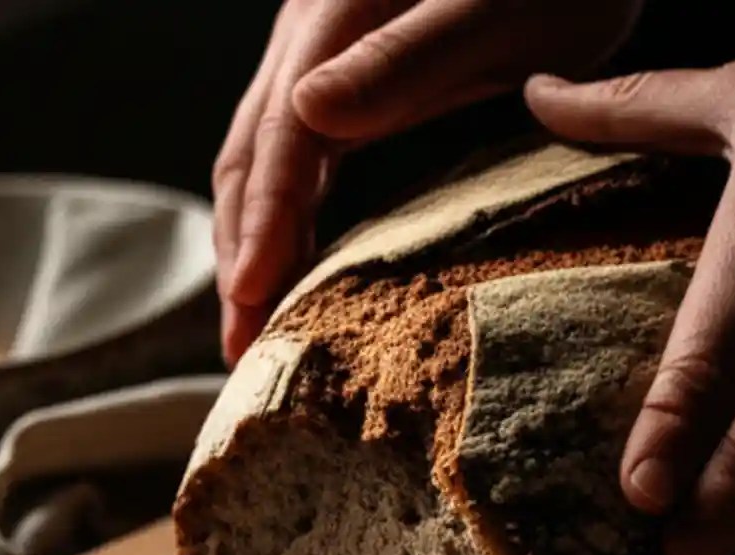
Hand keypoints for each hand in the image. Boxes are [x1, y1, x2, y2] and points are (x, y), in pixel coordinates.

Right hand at [213, 0, 644, 364]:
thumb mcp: (492, 13)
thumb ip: (405, 58)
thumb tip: (306, 111)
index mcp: (334, 15)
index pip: (281, 133)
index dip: (263, 217)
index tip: (251, 296)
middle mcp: (311, 34)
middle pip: (250, 152)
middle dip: (241, 248)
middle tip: (243, 342)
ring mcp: (323, 53)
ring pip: (263, 158)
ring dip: (254, 238)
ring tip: (254, 320)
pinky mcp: (348, 74)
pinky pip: (297, 154)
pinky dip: (285, 214)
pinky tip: (291, 258)